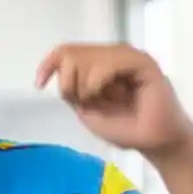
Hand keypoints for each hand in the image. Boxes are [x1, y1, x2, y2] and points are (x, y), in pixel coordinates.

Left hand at [36, 43, 192, 157]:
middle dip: (68, 83)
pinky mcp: (141, 62)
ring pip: (85, 58)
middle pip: (71, 53)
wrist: (154, 143)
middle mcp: (112, 55)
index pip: (65, 51)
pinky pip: (106, 64)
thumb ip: (73, 89)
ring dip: (83, 86)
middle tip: (84, 102)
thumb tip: (60, 71)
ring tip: (99, 101)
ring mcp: (127, 56)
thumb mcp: (87, 108)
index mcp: (100, 63)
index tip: (39, 84)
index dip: (48, 63)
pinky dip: (97, 84)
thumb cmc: (125, 128)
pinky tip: (107, 97)